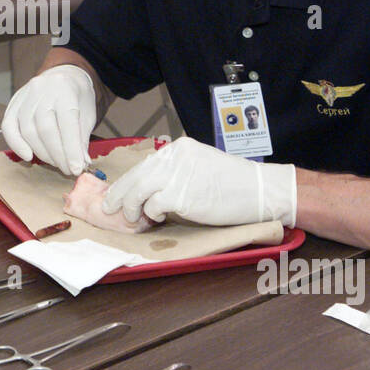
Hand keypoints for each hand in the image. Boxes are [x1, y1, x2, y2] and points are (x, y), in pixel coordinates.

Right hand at [1, 64, 95, 175]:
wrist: (63, 76)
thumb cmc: (77, 98)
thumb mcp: (87, 114)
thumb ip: (81, 139)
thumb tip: (79, 165)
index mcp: (65, 89)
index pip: (67, 122)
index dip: (71, 149)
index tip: (76, 169)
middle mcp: (42, 89)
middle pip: (46, 128)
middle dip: (57, 155)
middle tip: (67, 170)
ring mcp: (25, 95)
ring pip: (28, 130)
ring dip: (42, 153)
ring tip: (55, 163)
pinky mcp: (13, 103)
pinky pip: (9, 127)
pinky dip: (16, 145)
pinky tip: (28, 156)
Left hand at [101, 137, 296, 227]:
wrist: (258, 190)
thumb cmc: (232, 183)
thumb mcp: (200, 166)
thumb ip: (176, 171)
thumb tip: (149, 188)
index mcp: (178, 149)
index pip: (143, 165)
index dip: (127, 182)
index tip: (117, 194)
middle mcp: (174, 157)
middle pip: (135, 177)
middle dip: (118, 196)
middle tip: (110, 209)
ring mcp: (176, 176)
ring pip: (138, 192)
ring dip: (132, 209)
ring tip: (135, 219)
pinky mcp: (181, 196)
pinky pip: (153, 207)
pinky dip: (150, 216)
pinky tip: (155, 220)